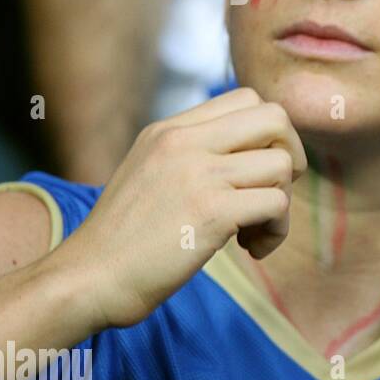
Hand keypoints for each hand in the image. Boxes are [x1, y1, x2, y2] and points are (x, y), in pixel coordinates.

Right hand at [63, 87, 306, 327]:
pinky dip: (276, 232)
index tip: (254, 174)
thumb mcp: (152, 175)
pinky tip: (250, 249)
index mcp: (169, 129)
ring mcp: (197, 174)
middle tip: (271, 193)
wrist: (88, 279)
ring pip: (282, 164)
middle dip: (291, 156)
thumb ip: (194, 156)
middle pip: (275, 116)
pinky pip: (278, 205)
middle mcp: (184, 142)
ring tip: (253, 231)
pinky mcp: (211, 211)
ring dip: (283, 203)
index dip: (268, 136)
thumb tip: (258, 156)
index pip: (247, 100)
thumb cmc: (124, 240)